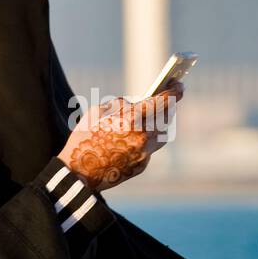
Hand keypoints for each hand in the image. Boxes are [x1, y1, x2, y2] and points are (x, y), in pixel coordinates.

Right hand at [57, 84, 183, 191]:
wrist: (79, 174)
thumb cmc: (83, 139)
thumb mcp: (97, 112)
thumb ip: (119, 105)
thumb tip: (134, 104)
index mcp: (132, 119)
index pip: (162, 101)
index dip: (173, 91)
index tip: (178, 84)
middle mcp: (142, 136)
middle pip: (166, 117)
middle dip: (169, 106)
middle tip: (170, 98)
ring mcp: (144, 153)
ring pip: (161, 134)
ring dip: (160, 123)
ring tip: (158, 115)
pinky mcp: (142, 165)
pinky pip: (149, 148)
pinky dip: (146, 140)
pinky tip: (140, 135)